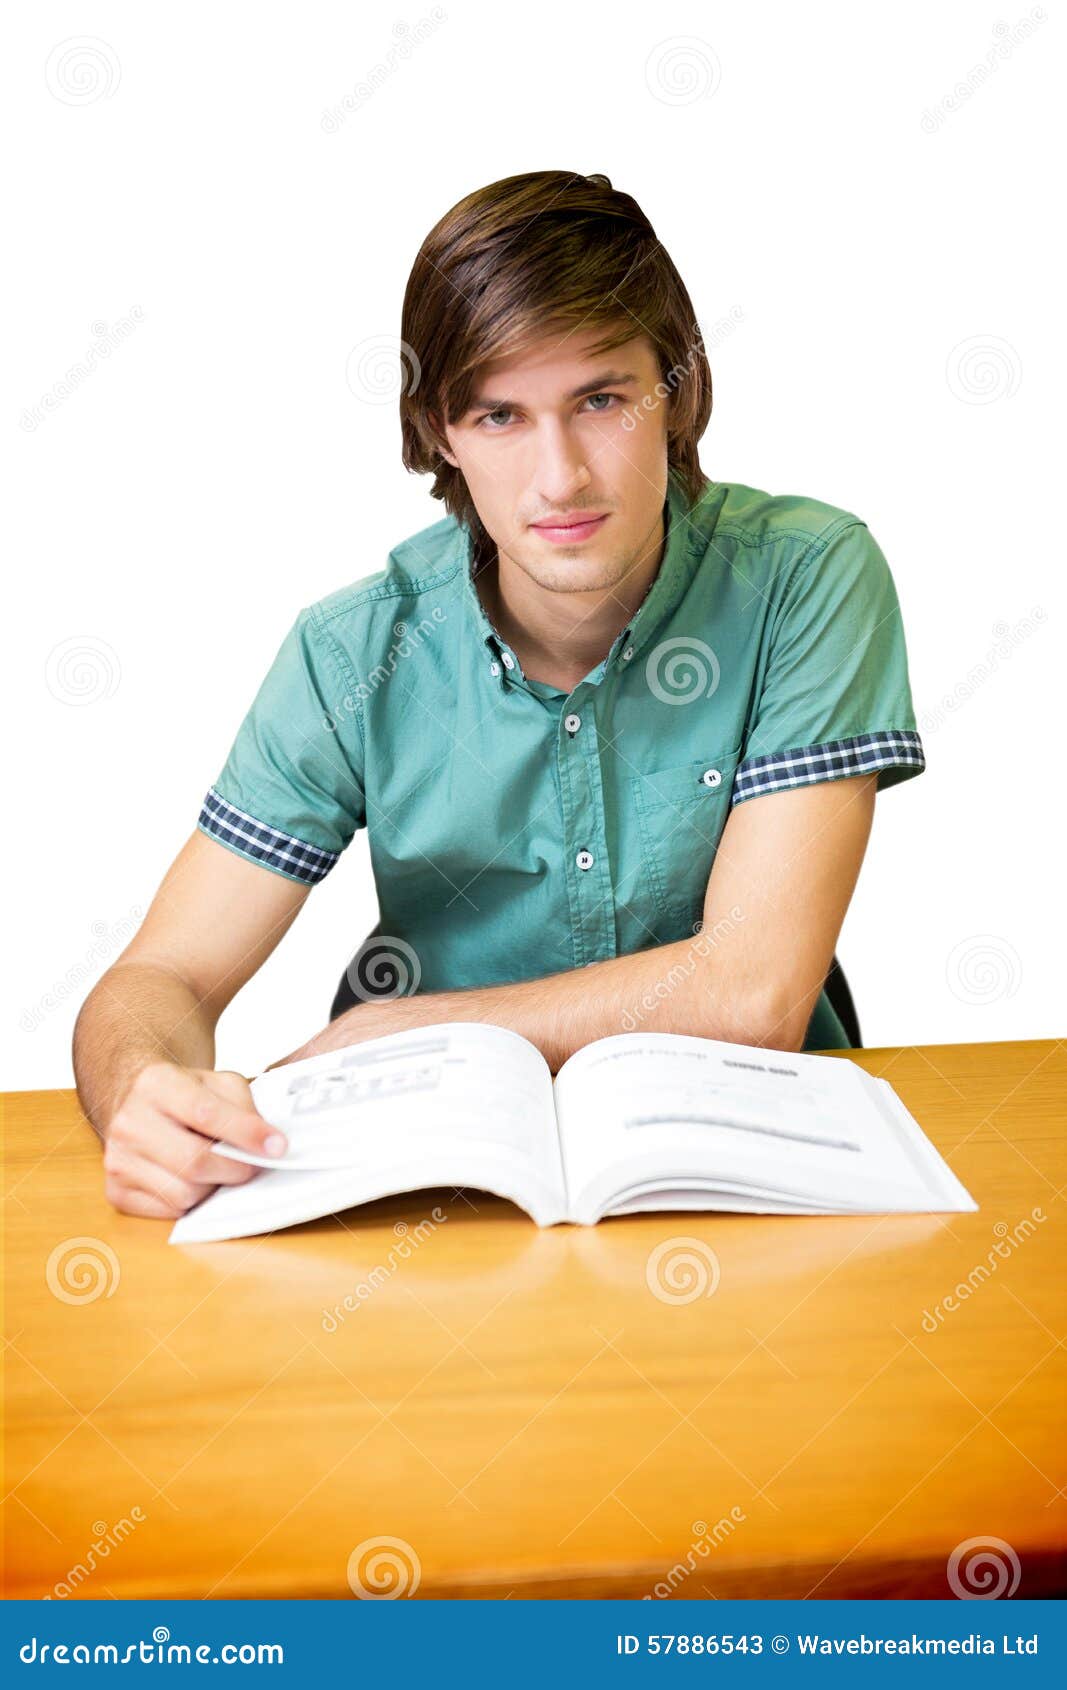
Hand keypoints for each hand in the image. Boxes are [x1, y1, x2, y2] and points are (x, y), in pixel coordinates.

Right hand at [101, 1063, 287, 1219]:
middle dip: (235, 1169)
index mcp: (156, 1083)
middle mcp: (129, 1121)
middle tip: (250, 1166)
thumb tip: (269, 1146)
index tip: (277, 1146)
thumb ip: (245, 1108)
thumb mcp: (218, 1083)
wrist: (135, 1103)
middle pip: (194, 1162)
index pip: (206, 1114)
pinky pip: (168, 1211)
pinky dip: (191, 1202)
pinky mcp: (116, 1190)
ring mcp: (117, 1158)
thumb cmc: (184, 1094)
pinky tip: (191, 1180)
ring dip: (212, 1188)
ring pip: (183, 1193)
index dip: (246, 1133)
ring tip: (216, 1169)